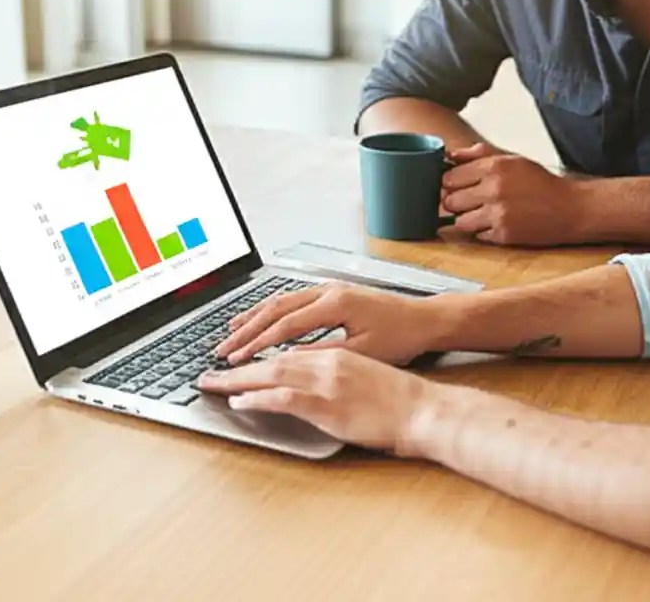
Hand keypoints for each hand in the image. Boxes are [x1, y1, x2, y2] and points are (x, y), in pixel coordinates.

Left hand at [197, 349, 441, 453]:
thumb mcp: (363, 377)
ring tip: (213, 385)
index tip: (237, 363)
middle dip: (237, 366)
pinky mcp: (326, 405)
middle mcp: (327, 362)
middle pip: (271, 359)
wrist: (423, 410)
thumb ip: (334, 377)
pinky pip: (282, 397)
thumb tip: (308, 385)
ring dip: (237, 379)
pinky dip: (258, 397)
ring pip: (270, 373)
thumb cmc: (400, 400)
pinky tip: (240, 401)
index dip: (257, 356)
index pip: (287, 352)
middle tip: (209, 373)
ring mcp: (326, 382)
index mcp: (336, 355)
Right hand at [215, 283, 445, 365]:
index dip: (257, 343)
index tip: (237, 358)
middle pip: (276, 308)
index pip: (285, 325)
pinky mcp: (333, 293)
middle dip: (246, 329)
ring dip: (255, 316)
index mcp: (336, 304)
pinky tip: (262, 319)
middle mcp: (329, 291)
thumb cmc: (402, 337)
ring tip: (231, 331)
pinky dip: (272, 310)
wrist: (426, 319)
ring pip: (282, 299)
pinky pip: (294, 298)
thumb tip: (288, 361)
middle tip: (223, 348)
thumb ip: (323, 354)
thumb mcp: (362, 351)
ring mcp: (330, 289)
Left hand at [442, 144, 587, 245]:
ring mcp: (498, 214)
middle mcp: (493, 189)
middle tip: (470, 202)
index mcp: (494, 166)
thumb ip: (479, 154)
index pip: (449, 177)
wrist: (570, 208)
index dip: (451, 184)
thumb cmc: (541, 183)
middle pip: (450, 200)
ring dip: (467, 219)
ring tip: (482, 214)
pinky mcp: (503, 234)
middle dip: (456, 202)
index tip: (458, 186)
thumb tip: (450, 156)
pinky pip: (476, 236)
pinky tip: (497, 223)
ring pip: (459, 221)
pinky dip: (482, 232)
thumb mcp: (512, 159)